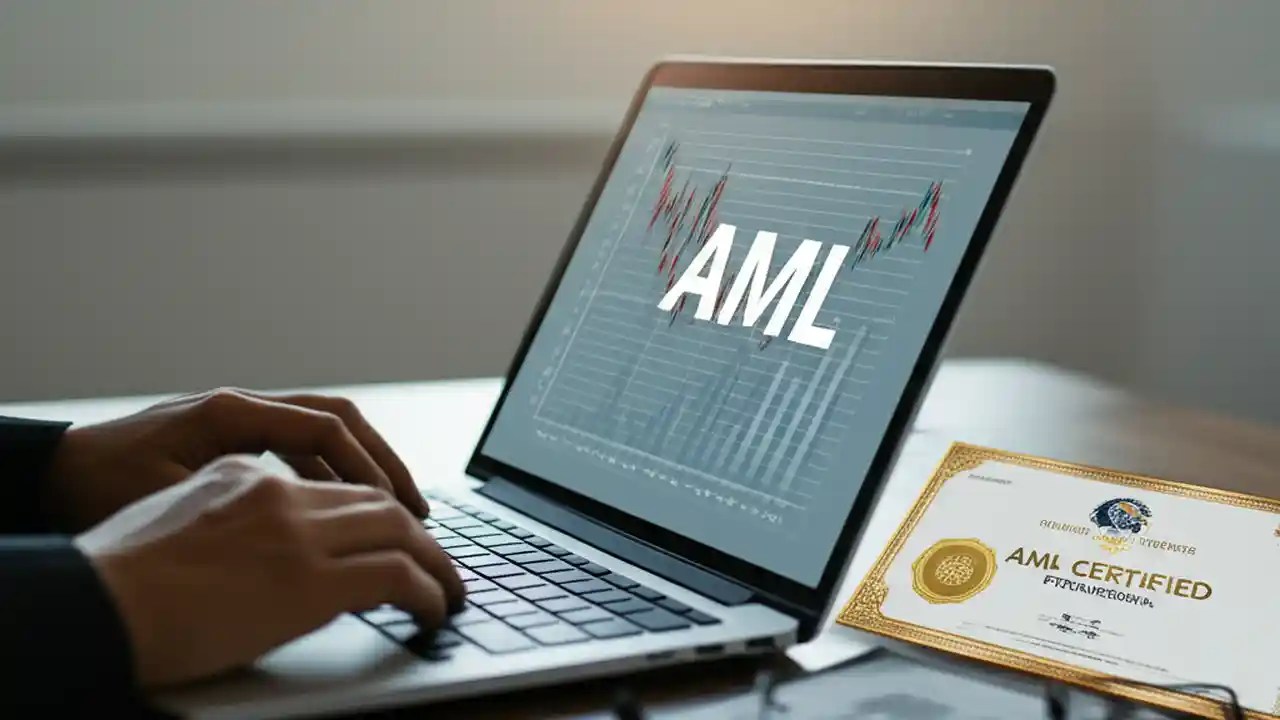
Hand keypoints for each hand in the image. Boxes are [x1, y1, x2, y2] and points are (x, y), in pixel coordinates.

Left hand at [43, 387, 428, 532]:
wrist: (53, 475)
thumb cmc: (99, 489)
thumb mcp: (173, 495)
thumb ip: (245, 495)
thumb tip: (316, 515)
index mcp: (232, 411)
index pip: (326, 427)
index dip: (369, 466)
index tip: (396, 505)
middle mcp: (242, 407)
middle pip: (337, 420)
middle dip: (382, 462)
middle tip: (416, 506)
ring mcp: (239, 421)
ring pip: (321, 434)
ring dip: (359, 469)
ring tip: (392, 511)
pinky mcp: (232, 441)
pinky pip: (296, 451)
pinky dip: (328, 476)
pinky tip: (341, 511)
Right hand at [75, 454, 464, 687]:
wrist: (92, 607)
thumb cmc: (113, 585)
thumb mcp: (174, 525)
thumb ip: (227, 524)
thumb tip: (260, 557)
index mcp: (240, 473)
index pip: (328, 483)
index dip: (370, 509)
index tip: (392, 532)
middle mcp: (276, 492)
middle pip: (373, 497)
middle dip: (414, 529)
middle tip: (436, 560)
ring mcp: (296, 531)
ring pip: (397, 528)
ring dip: (434, 560)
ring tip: (449, 589)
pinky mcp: (311, 578)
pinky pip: (398, 573)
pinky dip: (429, 589)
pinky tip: (435, 609)